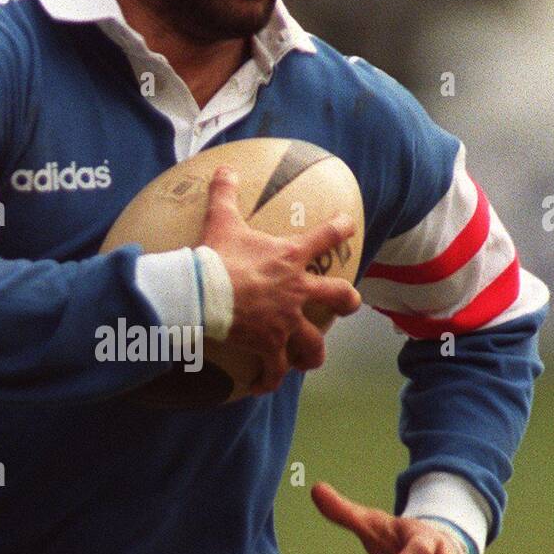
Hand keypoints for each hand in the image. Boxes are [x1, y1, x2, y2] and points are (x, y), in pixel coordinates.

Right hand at [200, 166, 360, 394]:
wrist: (204, 292)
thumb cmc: (216, 256)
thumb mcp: (222, 220)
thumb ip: (225, 194)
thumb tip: (222, 168)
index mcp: (290, 258)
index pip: (326, 237)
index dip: (340, 229)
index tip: (349, 225)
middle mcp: (297, 291)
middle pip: (339, 297)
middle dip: (347, 302)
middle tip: (348, 304)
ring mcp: (287, 321)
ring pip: (314, 344)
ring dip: (314, 353)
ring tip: (311, 359)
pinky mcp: (270, 345)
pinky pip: (276, 369)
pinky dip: (271, 379)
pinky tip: (266, 386)